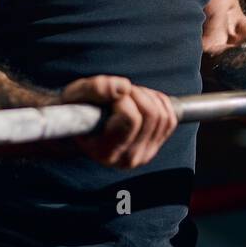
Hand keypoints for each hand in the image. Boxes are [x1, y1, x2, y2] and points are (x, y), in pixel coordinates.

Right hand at [59, 75, 177, 168]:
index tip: (111, 95)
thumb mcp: (76, 95)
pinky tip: (141, 100)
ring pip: (162, 116)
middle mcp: (128, 159)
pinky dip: (159, 102)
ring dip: (147, 96)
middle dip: (137, 93)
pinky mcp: (155, 146)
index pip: (130, 118)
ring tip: (128, 96)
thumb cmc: (75, 110)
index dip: (123, 98)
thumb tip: (124, 88)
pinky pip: (170, 119)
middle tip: (121, 91)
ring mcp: (144, 154)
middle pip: (151, 115)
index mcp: (106, 151)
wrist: (78, 126)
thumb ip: (96, 89)